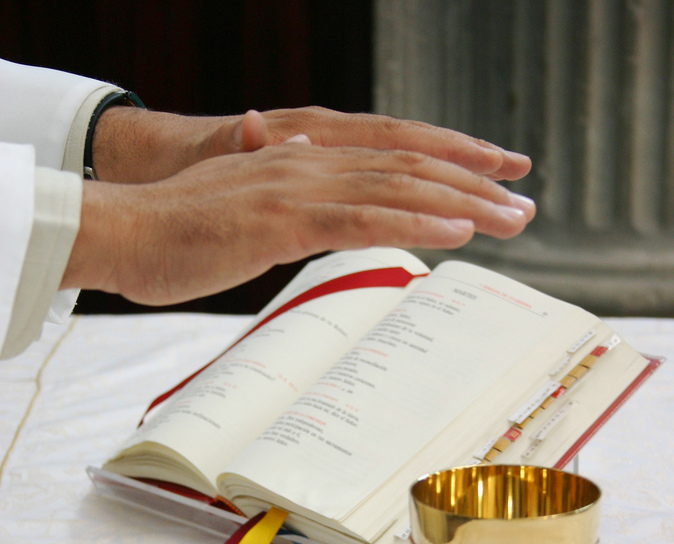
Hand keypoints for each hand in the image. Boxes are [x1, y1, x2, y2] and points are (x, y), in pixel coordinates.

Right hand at [64, 142, 534, 304]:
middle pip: (408, 166)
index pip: (391, 155)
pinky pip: (360, 219)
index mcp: (302, 160)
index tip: (493, 179)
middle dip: (474, 182)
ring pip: (397, 187)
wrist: (122, 232)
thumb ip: (285, 191)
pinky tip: (456, 230)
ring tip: (512, 216)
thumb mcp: (243, 206)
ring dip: (462, 202)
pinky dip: (414, 222)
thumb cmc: (178, 230)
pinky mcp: (281, 220)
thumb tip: (313, 174)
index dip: (448, 162)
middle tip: (525, 202)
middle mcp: (308, 161)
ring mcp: (297, 187)